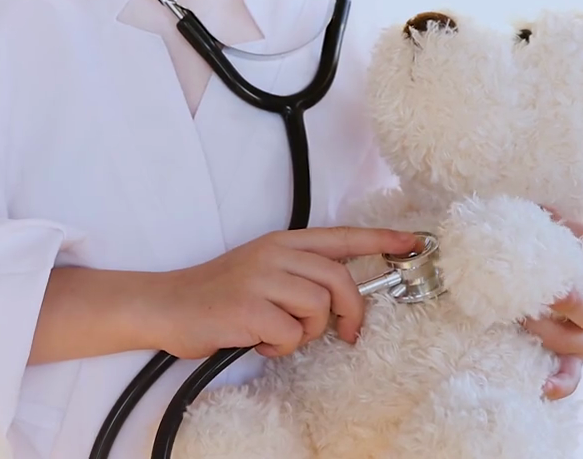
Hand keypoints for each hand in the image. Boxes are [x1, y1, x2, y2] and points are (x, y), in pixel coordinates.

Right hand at [147, 227, 420, 359]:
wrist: (168, 305)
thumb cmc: (218, 294)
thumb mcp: (263, 270)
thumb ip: (301, 274)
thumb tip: (344, 300)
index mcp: (283, 242)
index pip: (343, 236)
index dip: (382, 239)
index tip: (414, 242)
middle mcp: (276, 254)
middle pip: (340, 280)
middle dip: (350, 312)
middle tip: (345, 334)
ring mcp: (261, 278)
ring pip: (318, 309)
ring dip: (304, 333)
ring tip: (277, 333)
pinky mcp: (249, 307)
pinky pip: (290, 334)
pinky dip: (279, 346)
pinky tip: (257, 340)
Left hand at [522, 212, 582, 400]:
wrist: (579, 295)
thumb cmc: (571, 264)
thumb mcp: (571, 242)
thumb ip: (554, 223)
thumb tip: (532, 206)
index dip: (578, 243)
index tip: (554, 229)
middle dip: (567, 304)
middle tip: (544, 294)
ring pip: (572, 344)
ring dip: (545, 332)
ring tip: (519, 318)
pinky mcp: (575, 360)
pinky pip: (570, 377)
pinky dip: (559, 384)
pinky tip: (543, 386)